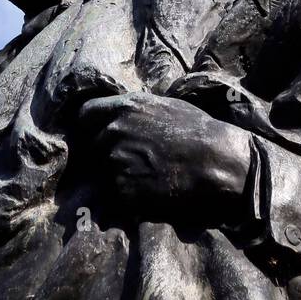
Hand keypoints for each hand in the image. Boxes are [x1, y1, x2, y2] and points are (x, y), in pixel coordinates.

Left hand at [77, 93, 252, 225]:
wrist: (214, 162)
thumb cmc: (198, 131)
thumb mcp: (165, 106)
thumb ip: (137, 110)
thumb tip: (122, 114)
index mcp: (124, 107)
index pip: (86, 114)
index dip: (88, 124)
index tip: (93, 132)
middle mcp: (113, 132)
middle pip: (94, 144)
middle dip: (107, 151)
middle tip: (132, 159)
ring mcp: (115, 161)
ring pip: (105, 170)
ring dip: (119, 173)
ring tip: (147, 175)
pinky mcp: (122, 189)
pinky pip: (117, 192)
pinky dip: (130, 193)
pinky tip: (151, 189)